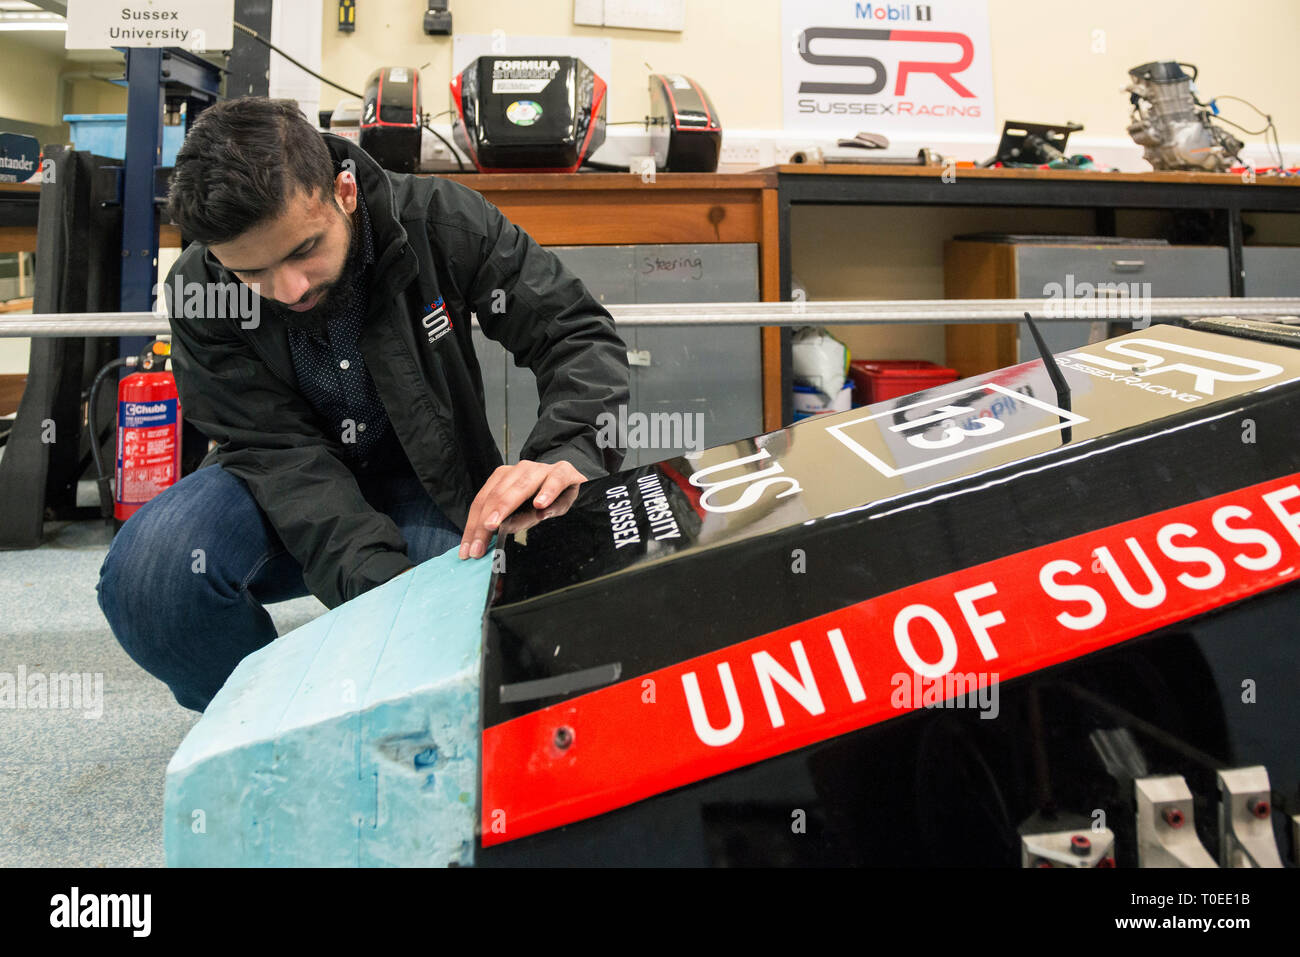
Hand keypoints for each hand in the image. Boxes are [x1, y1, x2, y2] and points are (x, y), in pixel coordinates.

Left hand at [458, 459, 585, 559]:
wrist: (576, 482)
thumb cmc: (548, 499)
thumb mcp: (527, 514)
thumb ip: (512, 522)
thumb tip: (496, 536)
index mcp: (505, 478)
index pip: (483, 501)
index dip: (473, 526)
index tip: (468, 550)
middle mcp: (520, 470)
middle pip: (497, 495)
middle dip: (485, 523)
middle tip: (479, 546)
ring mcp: (542, 469)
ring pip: (521, 486)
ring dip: (507, 505)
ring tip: (497, 525)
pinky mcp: (564, 472)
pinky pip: (555, 479)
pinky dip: (548, 492)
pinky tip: (541, 505)